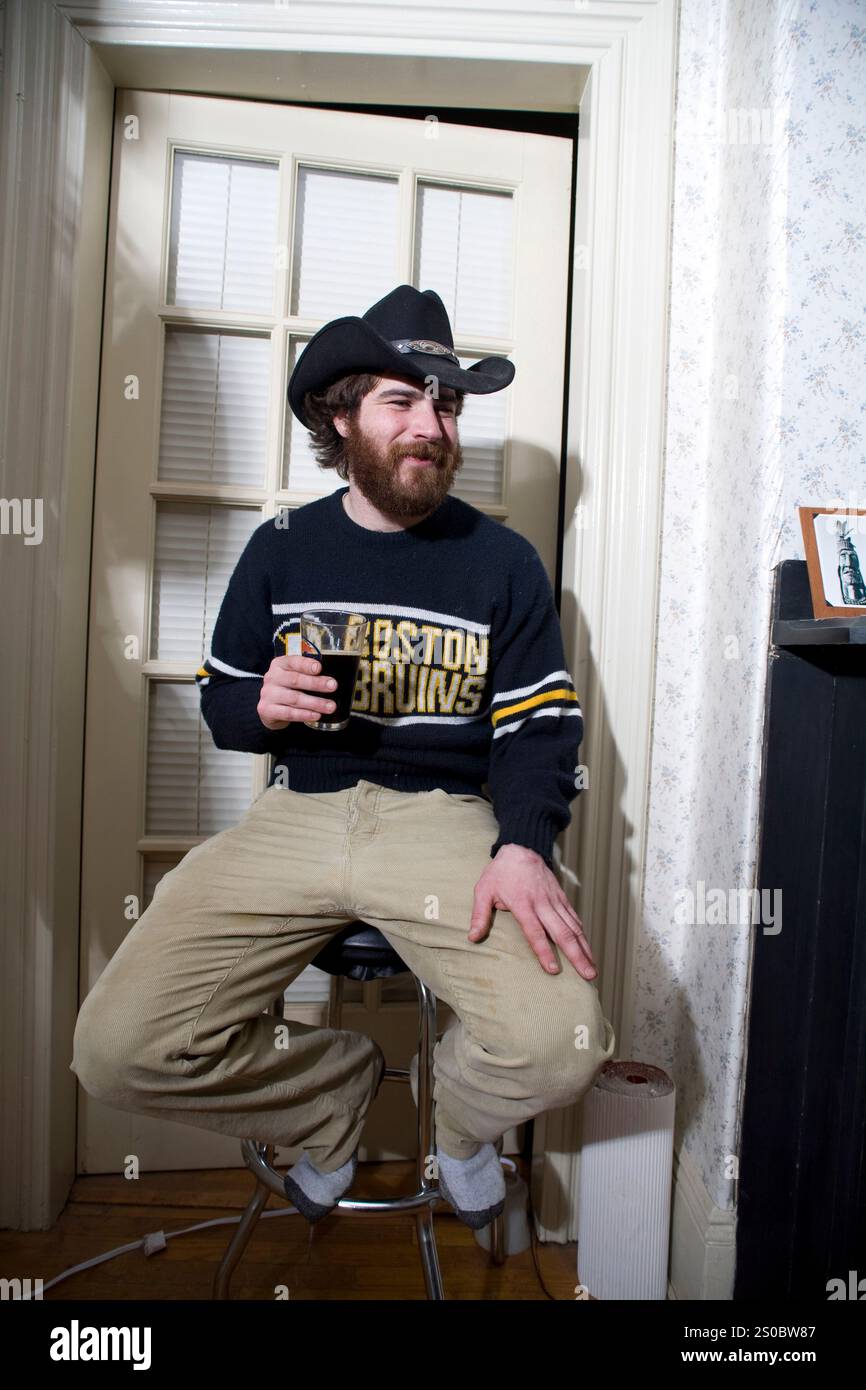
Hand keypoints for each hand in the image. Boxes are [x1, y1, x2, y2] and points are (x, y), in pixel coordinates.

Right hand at [258, 654, 338, 728]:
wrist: (270, 708)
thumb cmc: (288, 688)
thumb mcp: (294, 675)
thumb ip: (308, 674)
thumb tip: (331, 679)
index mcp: (279, 664)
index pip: (292, 662)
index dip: (306, 665)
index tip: (319, 668)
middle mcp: (272, 677)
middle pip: (295, 680)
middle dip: (316, 683)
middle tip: (333, 686)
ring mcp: (268, 694)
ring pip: (294, 698)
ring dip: (315, 703)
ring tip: (330, 706)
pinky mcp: (267, 710)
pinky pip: (289, 713)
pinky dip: (304, 715)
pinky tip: (316, 715)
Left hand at [468, 844, 597, 978]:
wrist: (522, 848)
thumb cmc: (500, 872)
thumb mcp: (484, 890)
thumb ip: (479, 915)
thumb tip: (472, 938)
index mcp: (523, 904)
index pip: (535, 932)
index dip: (544, 951)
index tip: (553, 970)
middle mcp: (543, 903)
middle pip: (562, 933)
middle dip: (576, 956)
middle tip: (588, 976)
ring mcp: (555, 901)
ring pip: (573, 927)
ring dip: (584, 949)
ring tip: (592, 970)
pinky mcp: (562, 898)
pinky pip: (575, 919)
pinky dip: (583, 935)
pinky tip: (588, 950)